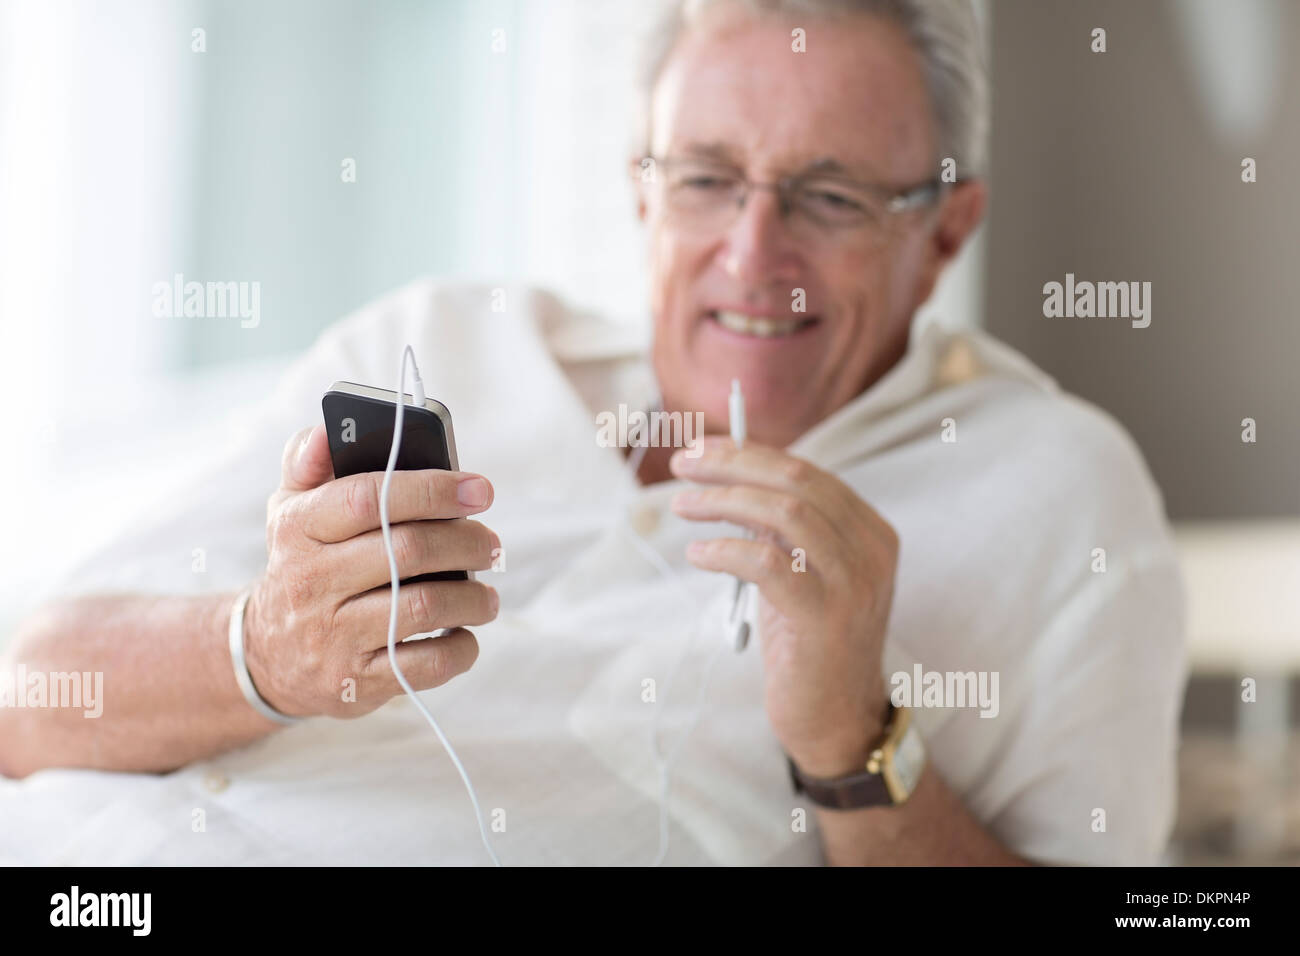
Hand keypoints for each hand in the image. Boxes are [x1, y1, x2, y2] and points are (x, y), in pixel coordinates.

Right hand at [242, 424, 500, 719]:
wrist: (268, 655)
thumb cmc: (302, 565)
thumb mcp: (289, 510)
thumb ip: (307, 462)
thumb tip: (326, 432)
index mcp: (298, 529)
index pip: (367, 497)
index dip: (431, 489)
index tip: (479, 488)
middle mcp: (311, 582)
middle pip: (409, 551)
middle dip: (467, 542)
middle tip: (491, 545)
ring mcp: (333, 636)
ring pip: (424, 608)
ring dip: (472, 597)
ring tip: (487, 594)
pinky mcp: (356, 682)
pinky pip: (426, 665)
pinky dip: (461, 647)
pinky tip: (465, 632)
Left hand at [669, 437, 896, 776]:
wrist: (836, 717)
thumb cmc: (808, 640)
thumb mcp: (800, 570)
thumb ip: (779, 526)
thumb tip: (725, 473)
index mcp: (869, 530)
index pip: (806, 470)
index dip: (748, 453)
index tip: (701, 450)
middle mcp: (871, 549)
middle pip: (796, 480)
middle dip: (732, 465)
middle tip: (683, 466)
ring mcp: (854, 583)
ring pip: (786, 512)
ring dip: (723, 501)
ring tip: (682, 505)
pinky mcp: (825, 618)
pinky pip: (769, 564)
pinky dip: (726, 549)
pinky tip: (698, 553)